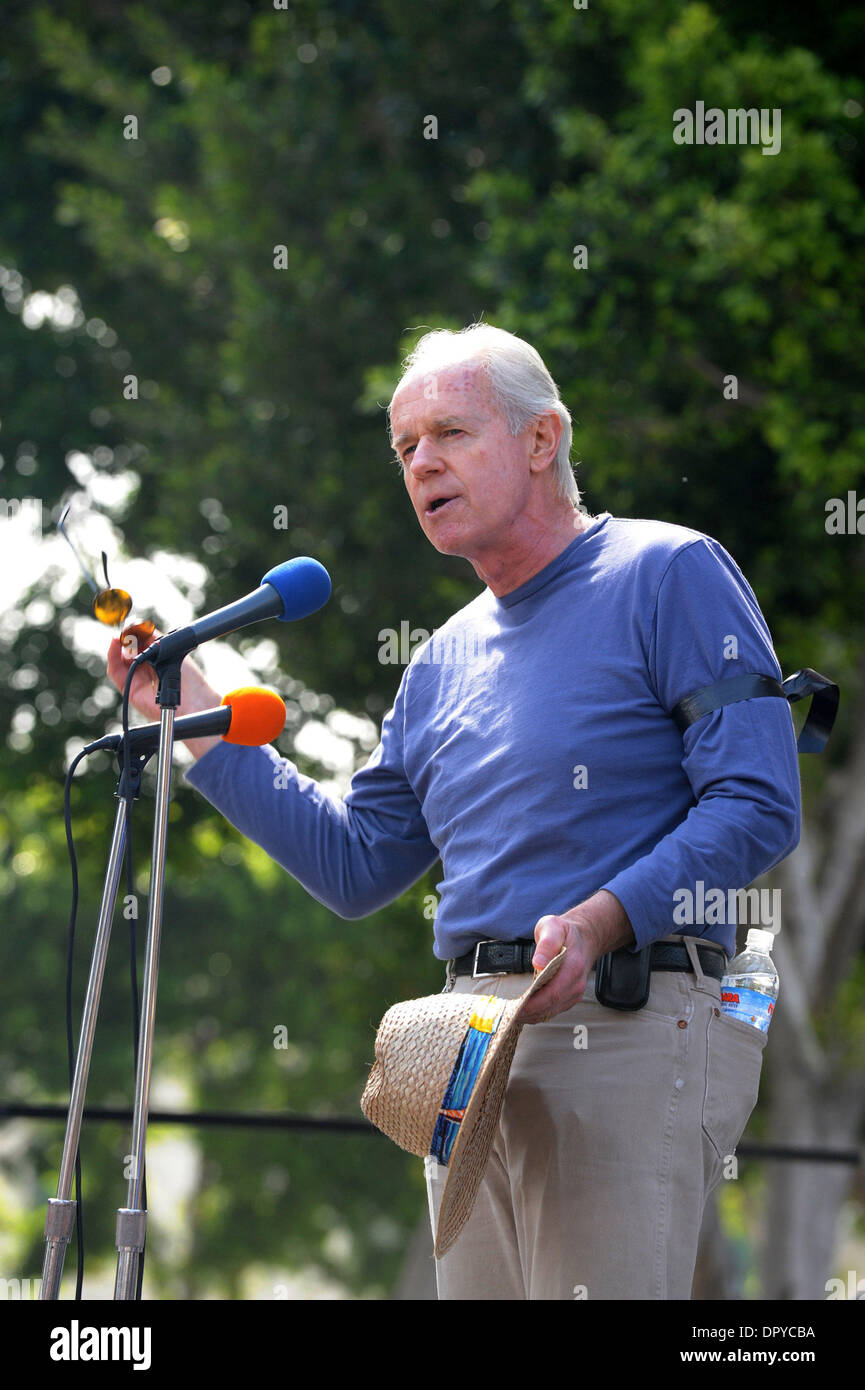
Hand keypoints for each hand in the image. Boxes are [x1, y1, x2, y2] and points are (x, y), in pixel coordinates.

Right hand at [106, 627, 224, 758]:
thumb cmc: (187, 677)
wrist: (191, 699)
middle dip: (124, 637)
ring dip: (116, 645)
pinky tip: (115, 644)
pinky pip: (115, 671)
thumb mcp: (170, 650)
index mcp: (155, 658)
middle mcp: (144, 668)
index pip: (137, 642)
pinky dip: (112, 656)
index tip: (131, 624)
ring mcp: (135, 678)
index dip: (132, 632)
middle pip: (126, 649)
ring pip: (118, 659)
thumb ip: (153, 638)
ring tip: (121, 636)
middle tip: (125, 629)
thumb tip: (138, 626)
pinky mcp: (128, 688)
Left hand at [521, 890, 633, 1023]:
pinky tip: (523, 1012)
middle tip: (506, 1014)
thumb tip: (539, 962)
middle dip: (528, 1013)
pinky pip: (552, 1010)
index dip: (533, 1004)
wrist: (583, 938)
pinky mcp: (569, 998)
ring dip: (531, 1016)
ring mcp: (574, 993)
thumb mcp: (552, 927)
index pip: (552, 994)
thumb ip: (546, 943)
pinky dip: (537, 1013)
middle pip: (550, 1006)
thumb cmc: (564, 933)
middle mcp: (576, 984)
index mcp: (573, 967)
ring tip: (510, 1015)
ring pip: (550, 1012)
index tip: (515, 1008)